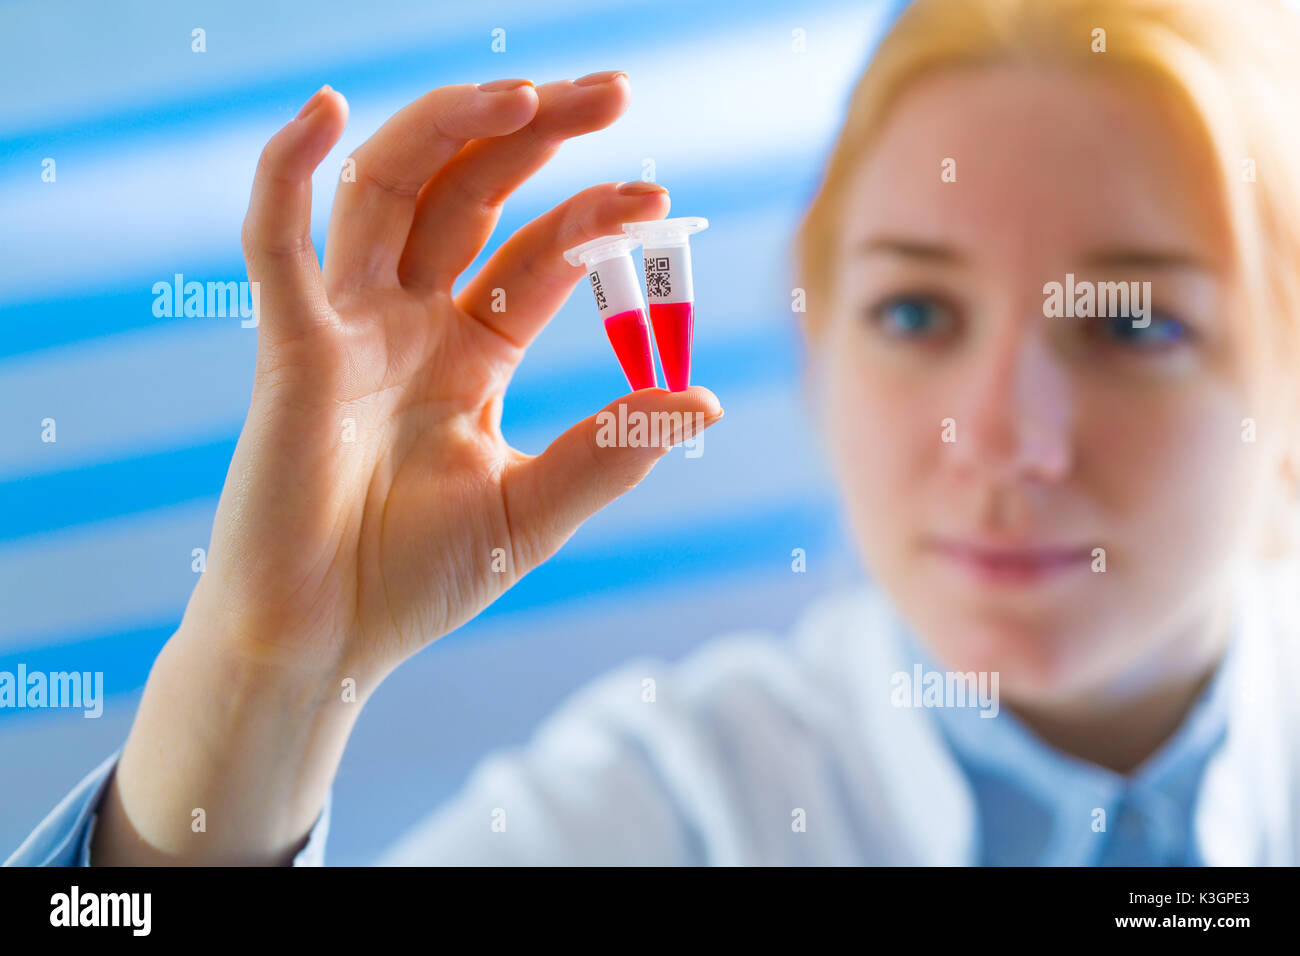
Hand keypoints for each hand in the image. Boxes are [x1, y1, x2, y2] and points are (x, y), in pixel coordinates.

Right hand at [92, 72, 722, 864]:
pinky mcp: (288, 346)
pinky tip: (324, 109)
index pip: (537, 259)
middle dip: (537, 138)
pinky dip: (288, 173)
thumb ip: (611, 453)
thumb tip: (708, 401)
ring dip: (449, 131)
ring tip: (524, 94)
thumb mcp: (532, 512)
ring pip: (391, 191)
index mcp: (470, 356)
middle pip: (472, 196)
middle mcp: (410, 324)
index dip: (595, 220)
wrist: (326, 642)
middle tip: (612, 90)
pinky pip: (277, 242)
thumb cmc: (418, 582)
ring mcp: (348, 327)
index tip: (658, 197)